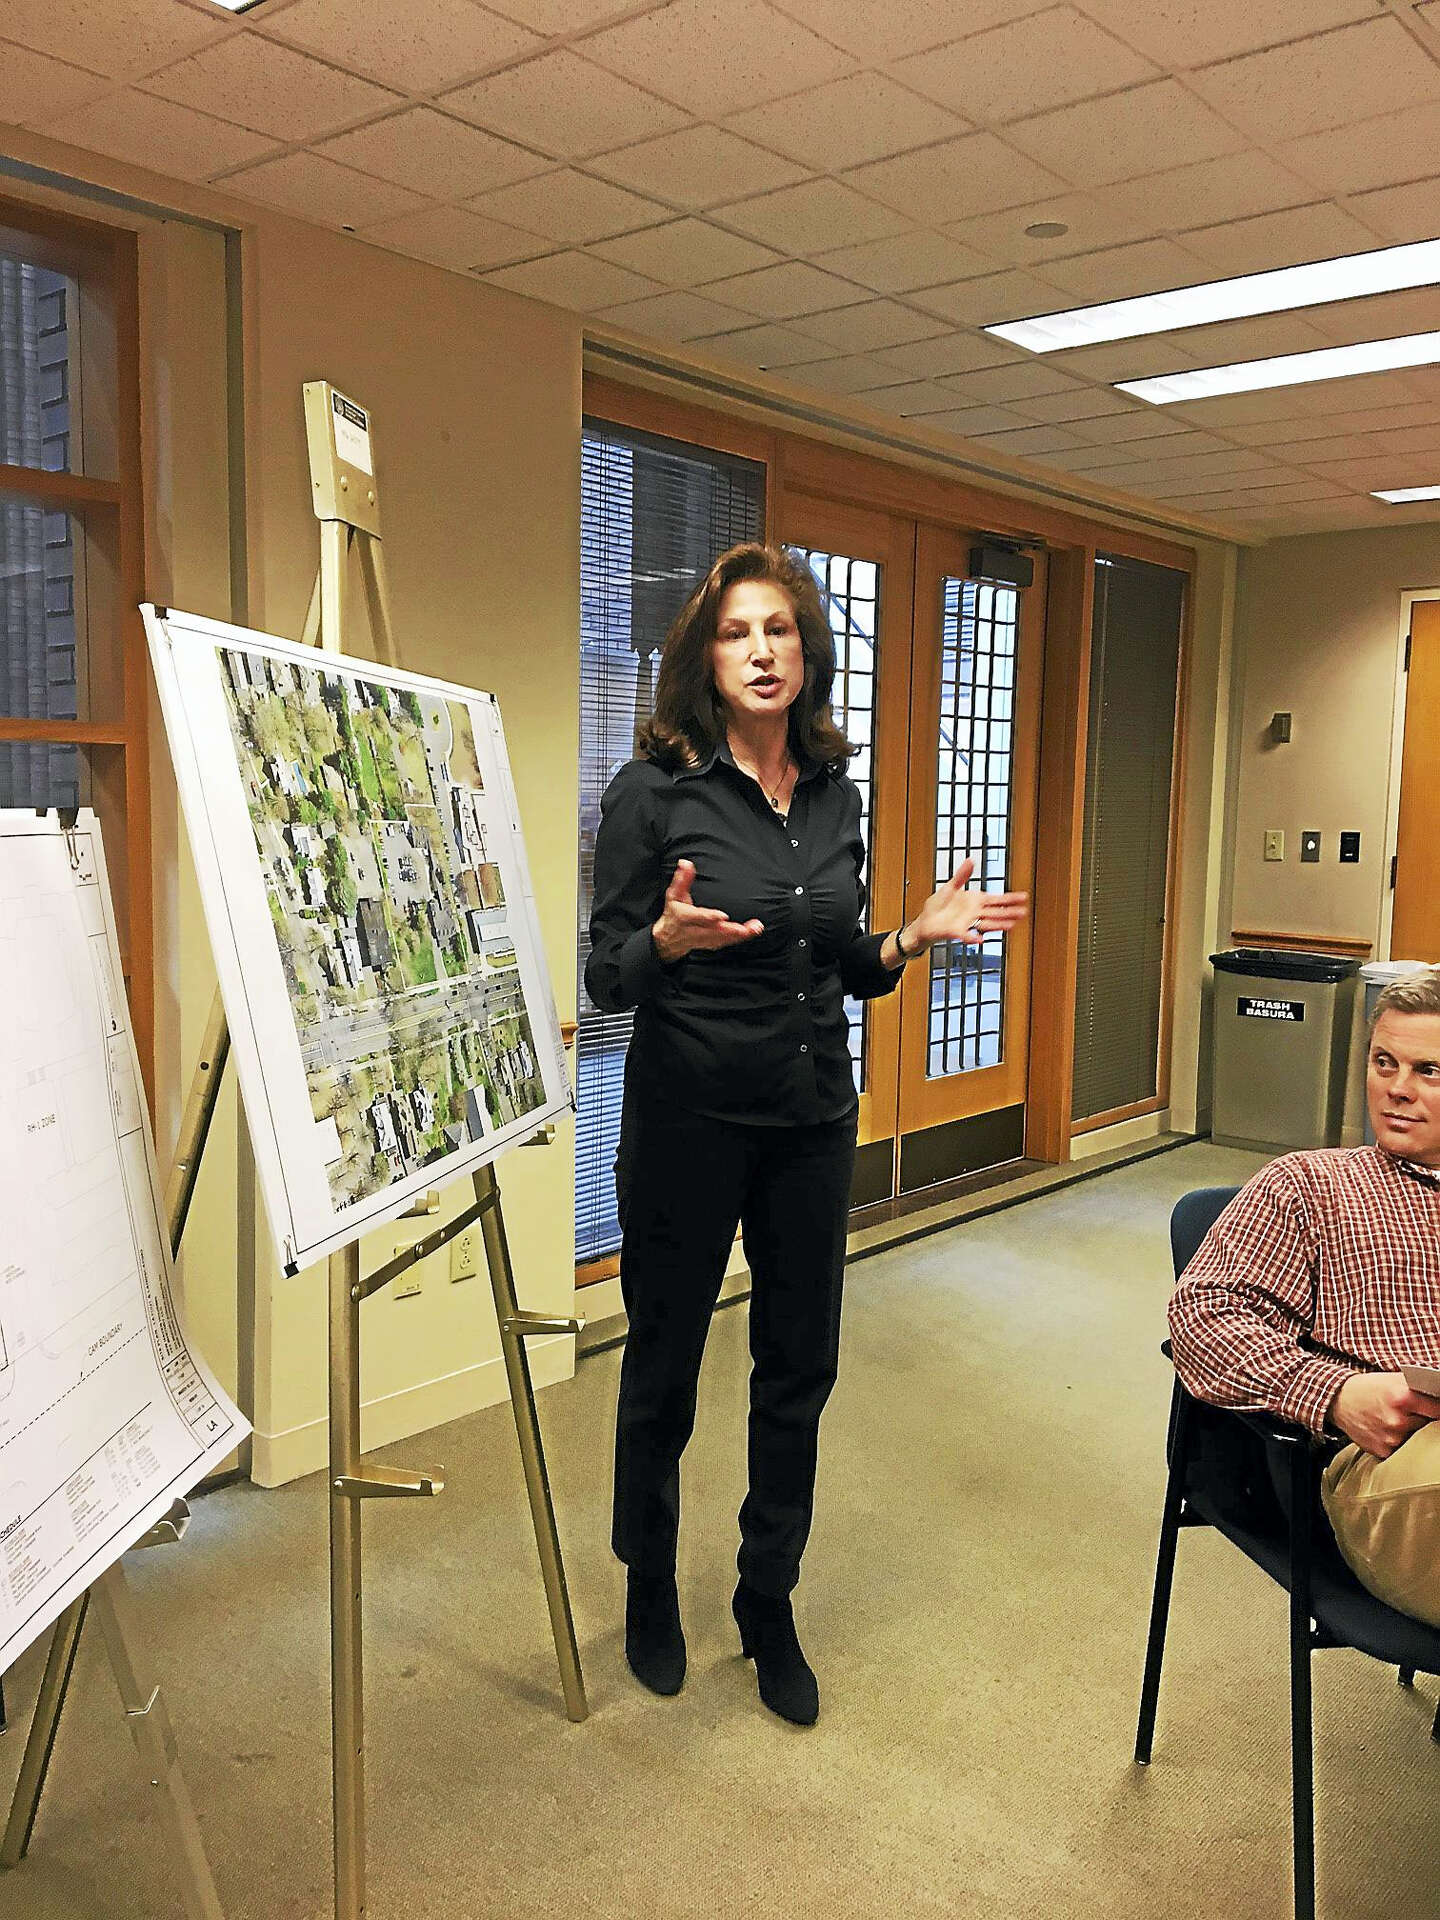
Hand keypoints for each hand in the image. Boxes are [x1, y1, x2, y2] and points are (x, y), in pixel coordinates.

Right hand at [651, 859, 762, 962]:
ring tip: (756, 928)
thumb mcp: (674, 895)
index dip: (709, 917)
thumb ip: (682, 879)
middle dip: (733, 930)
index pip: (697, 917)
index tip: (722, 916)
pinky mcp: (711, 943)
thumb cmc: (674, 912)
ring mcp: (703, 940)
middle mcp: (695, 931)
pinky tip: (750, 933)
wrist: (668, 938)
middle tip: (750, 927)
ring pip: (723, 939)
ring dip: (741, 935)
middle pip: (715, 932)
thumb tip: (686, 863)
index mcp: (685, 917)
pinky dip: (739, 939)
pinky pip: (726, 942)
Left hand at [905, 858, 1028, 951]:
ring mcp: (967, 923)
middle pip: (996, 912)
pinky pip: (966, 935)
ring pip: (987, 924)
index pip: (996, 899)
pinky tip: (980, 940)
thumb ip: (962, 875)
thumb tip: (971, 860)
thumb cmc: (938, 905)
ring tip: (1011, 925)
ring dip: (998, 925)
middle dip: (1010, 912)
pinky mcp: (956, 932)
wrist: (925, 920)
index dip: (1010, 898)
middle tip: (1024, 912)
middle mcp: (974, 913)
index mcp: (975, 901)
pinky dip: (972, 937)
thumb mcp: (950, 886)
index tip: (1023, 897)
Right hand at [1329, 1372, 1439, 1457]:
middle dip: (1423, 1418)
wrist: (1339, 1400)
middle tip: (1408, 1411)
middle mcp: (1397, 1420)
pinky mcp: (1383, 1451)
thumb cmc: (1369, 1388)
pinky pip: (1402, 1448)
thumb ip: (1421, 1388)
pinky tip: (1386, 1429)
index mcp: (1402, 1398)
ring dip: (1411, 1430)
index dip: (1436, 1408)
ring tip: (1394, 1419)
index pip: (1439, 1409)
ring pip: (1416, 1437)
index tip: (1433, 1408)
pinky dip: (1398, 1441)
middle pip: (1429, 1425)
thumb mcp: (1394, 1379)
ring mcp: (1390, 1438)